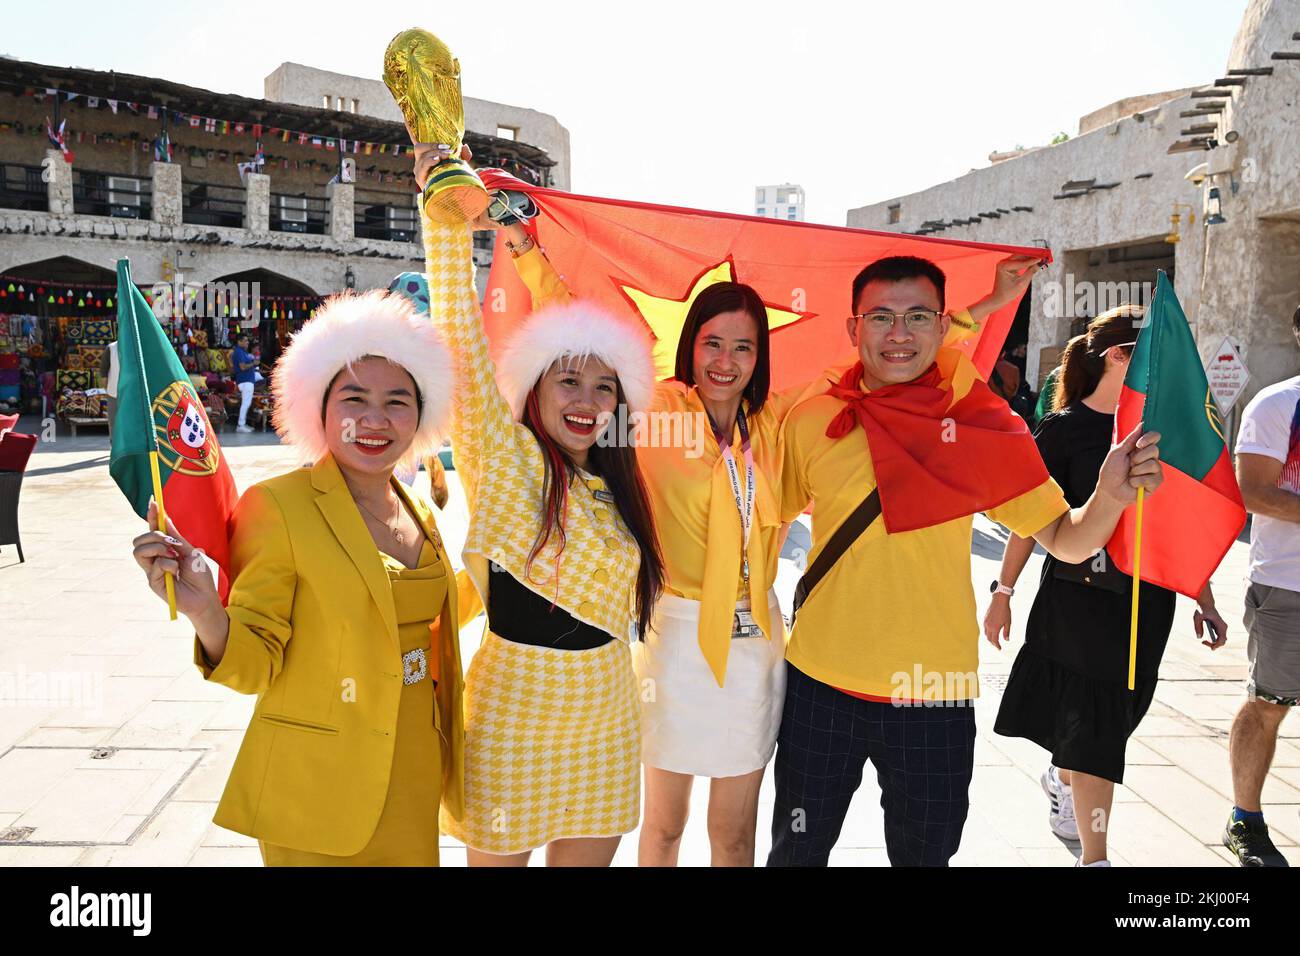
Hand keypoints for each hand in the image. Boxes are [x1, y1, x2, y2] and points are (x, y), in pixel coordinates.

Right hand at [131, 499, 220, 619]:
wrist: (205, 597)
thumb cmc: (199, 576)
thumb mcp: (190, 551)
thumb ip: (176, 536)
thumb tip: (165, 516)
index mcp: (163, 551)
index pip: (152, 531)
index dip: (152, 516)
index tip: (153, 501)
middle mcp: (154, 560)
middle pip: (139, 540)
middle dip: (154, 536)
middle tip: (172, 543)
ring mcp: (151, 571)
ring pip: (139, 551)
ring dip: (158, 549)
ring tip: (174, 557)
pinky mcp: (152, 583)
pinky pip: (154, 565)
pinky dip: (168, 565)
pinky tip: (176, 573)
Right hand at [411, 142, 471, 191]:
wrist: (453, 196)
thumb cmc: (453, 178)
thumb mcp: (460, 165)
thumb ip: (464, 155)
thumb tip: (465, 146)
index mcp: (426, 157)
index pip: (422, 146)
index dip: (432, 143)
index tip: (447, 146)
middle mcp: (420, 163)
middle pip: (421, 149)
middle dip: (434, 147)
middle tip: (448, 150)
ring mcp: (419, 171)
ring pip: (423, 157)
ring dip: (436, 154)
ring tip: (447, 155)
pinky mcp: (420, 179)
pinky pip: (422, 167)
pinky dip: (429, 161)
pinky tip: (437, 160)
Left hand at [965, 255, 1041, 324]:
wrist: (999, 298)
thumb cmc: (1008, 293)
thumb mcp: (1022, 283)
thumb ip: (1031, 272)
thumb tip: (1040, 263)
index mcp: (1004, 266)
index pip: (1021, 262)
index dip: (1033, 260)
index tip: (1043, 257)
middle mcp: (1003, 262)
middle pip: (1021, 256)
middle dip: (1032, 256)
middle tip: (1044, 255)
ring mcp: (1004, 263)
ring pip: (1020, 258)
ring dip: (1030, 258)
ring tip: (1041, 258)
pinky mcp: (1008, 266)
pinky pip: (1019, 261)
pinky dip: (1027, 262)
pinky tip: (1035, 262)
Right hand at [983, 592, 1012, 649]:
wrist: (999, 601)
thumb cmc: (1005, 611)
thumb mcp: (1008, 623)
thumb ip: (1006, 632)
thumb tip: (1007, 639)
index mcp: (995, 628)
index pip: (994, 640)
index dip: (997, 645)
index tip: (1000, 648)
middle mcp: (988, 626)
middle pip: (989, 638)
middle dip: (993, 643)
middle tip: (997, 645)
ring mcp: (985, 622)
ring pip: (986, 633)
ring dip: (990, 637)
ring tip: (994, 639)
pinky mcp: (984, 619)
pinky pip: (985, 628)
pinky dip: (988, 632)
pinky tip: (992, 631)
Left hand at [1096, 424, 1162, 506]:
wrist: (1109, 491)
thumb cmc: (1111, 471)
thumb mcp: (1117, 453)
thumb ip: (1130, 439)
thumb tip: (1142, 424)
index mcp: (1141, 449)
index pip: (1154, 436)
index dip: (1149, 438)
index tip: (1138, 444)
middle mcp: (1150, 458)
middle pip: (1155, 450)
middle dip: (1138, 458)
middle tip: (1129, 465)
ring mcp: (1154, 470)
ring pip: (1154, 464)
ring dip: (1137, 471)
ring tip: (1130, 475)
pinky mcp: (1155, 482)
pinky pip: (1153, 478)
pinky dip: (1139, 481)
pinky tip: (1133, 483)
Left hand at [1194, 604, 1228, 649]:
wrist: (1206, 603)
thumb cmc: (1202, 609)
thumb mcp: (1197, 617)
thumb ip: (1198, 627)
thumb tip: (1199, 637)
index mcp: (1220, 624)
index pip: (1222, 639)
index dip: (1217, 645)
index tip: (1210, 647)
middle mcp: (1223, 627)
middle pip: (1222, 641)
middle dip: (1214, 645)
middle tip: (1203, 643)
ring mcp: (1222, 627)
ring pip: (1221, 639)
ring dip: (1214, 643)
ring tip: (1204, 642)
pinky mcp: (1219, 628)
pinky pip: (1219, 637)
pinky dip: (1214, 640)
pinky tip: (1206, 640)